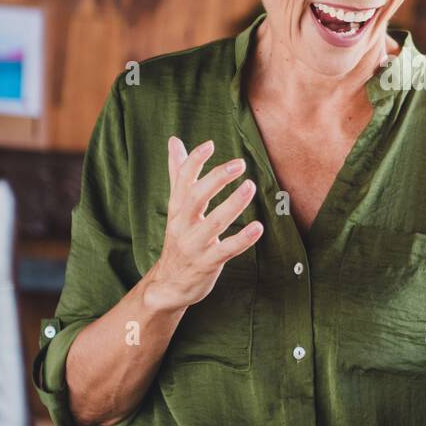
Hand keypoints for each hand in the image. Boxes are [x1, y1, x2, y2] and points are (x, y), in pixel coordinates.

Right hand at [146, 136, 261, 311]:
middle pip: (196, 197)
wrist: (168, 284)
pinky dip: (242, 239)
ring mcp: (194, 245)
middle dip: (216, 179)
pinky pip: (226, 250)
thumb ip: (178, 174)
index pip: (181, 180)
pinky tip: (258, 226)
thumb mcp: (176, 207)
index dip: (193, 162)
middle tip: (239, 164)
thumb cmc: (178, 239)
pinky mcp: (207, 263)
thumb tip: (174, 141)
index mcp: (177, 209)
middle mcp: (182, 225)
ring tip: (251, 187)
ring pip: (213, 223)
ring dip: (233, 204)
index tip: (210, 145)